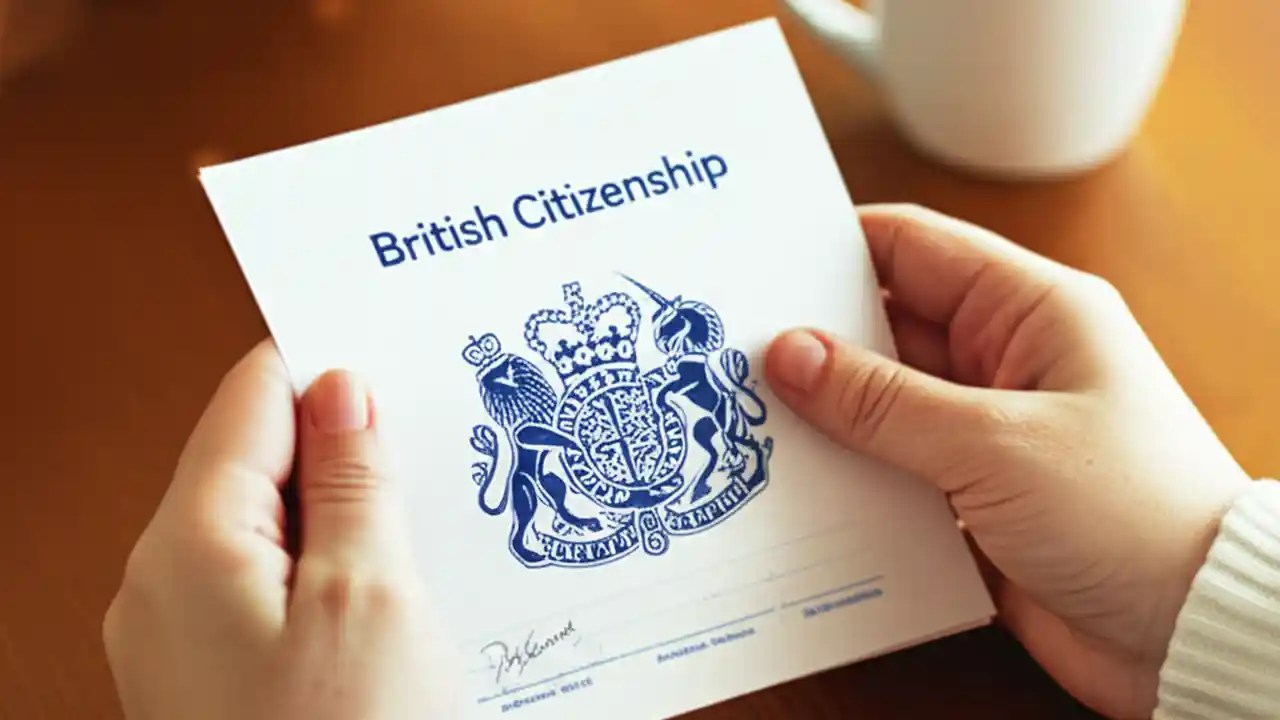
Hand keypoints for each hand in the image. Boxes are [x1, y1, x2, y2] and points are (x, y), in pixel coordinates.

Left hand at [104, 342, 448, 718]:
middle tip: (428, 460)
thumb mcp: (371, 597)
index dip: (327, 367)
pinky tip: (383, 599)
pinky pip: (268, 588)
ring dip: (343, 519)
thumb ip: (353, 484)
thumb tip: (339, 393)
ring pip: (269, 528)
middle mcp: (162, 587)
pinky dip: (326, 574)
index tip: (397, 361)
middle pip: (256, 462)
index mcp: (188, 546)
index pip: (251, 399)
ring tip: (417, 541)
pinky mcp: (213, 677)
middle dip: (343, 450)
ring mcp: (181, 639)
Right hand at [765, 205, 1250, 718]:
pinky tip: (794, 486)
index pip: (914, 248)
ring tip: (744, 420)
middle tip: (728, 354)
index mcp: (1032, 310)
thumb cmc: (1129, 513)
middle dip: (813, 341)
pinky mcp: (974, 495)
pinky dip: (849, 475)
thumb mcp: (994, 442)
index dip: (834, 250)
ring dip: (826, 417)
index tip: (757, 266)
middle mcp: (1006, 359)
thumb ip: (882, 399)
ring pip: (882, 403)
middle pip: (887, 327)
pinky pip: (893, 468)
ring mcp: (988, 429)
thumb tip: (789, 352)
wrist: (1190, 632)